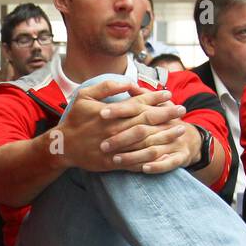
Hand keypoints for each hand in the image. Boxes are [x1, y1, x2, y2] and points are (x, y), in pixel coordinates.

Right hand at [53, 78, 186, 172]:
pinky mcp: (114, 162)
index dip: (156, 97)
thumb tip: (128, 83)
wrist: (62, 146)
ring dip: (165, 134)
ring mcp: (117, 147)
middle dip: (167, 114)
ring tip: (180, 129)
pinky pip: (137, 160)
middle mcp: (117, 129)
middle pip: (148, 119)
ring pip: (146, 140)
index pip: (139, 102)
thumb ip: (106, 86)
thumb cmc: (74, 120)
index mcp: (113, 112)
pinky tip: (165, 153)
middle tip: (183, 110)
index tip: (169, 94)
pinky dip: (152, 157)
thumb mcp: (85, 96)